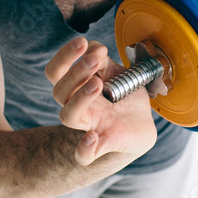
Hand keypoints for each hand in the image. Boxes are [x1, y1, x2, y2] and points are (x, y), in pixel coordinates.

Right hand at [45, 37, 157, 166]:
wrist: (142, 125)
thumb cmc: (125, 97)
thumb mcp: (117, 72)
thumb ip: (104, 61)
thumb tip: (95, 48)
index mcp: (77, 88)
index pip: (56, 72)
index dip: (64, 56)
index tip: (82, 41)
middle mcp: (78, 107)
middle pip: (59, 92)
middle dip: (76, 71)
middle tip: (95, 58)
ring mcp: (89, 126)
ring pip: (68, 116)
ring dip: (80, 97)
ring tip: (98, 84)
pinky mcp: (104, 144)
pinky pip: (84, 155)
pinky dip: (84, 149)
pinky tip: (90, 138)